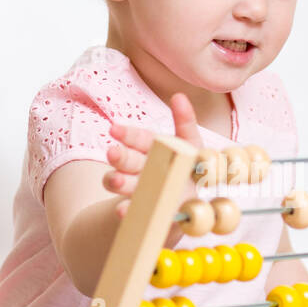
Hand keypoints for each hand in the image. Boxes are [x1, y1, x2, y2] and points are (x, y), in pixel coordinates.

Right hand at [104, 92, 204, 217]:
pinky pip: (131, 210)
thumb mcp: (192, 144)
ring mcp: (139, 189)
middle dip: (119, 156)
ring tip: (117, 181)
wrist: (194, 202)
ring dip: (116, 181)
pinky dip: (125, 210)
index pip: (136, 138)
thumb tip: (178, 96)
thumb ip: (185, 122)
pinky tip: (122, 210)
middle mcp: (141, 167)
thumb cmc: (191, 166)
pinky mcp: (143, 210)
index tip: (114, 129)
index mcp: (152, 147)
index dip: (126, 134)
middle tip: (112, 153)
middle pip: (126, 160)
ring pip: (121, 182)